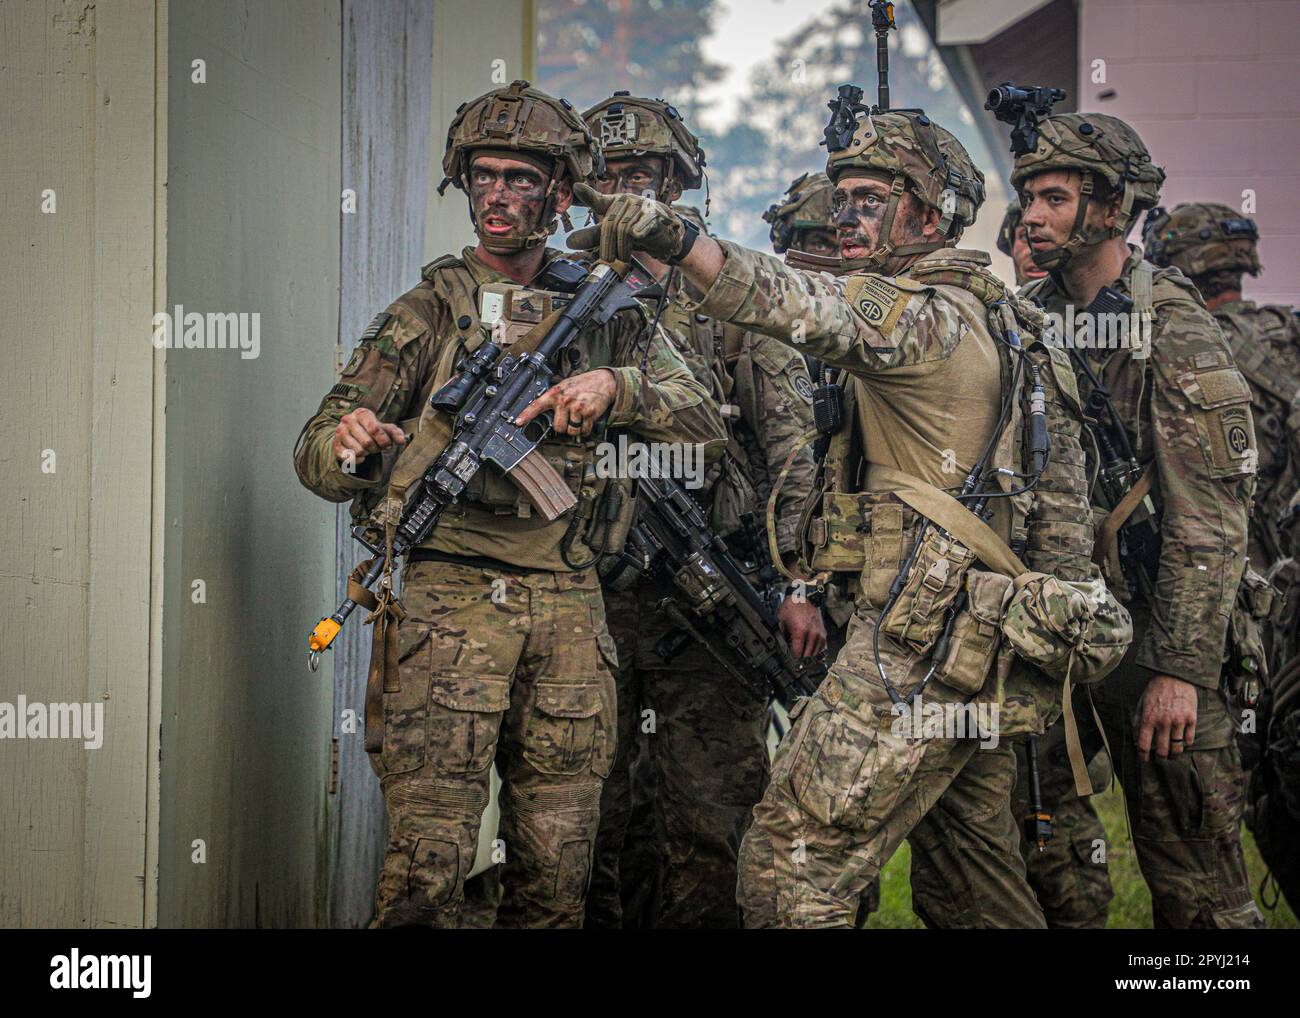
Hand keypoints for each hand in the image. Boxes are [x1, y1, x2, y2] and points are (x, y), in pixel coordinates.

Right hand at [332, 407, 405, 464]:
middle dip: (376, 448)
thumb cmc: (371, 430)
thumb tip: (401, 441)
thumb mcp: (385, 428)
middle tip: (377, 447)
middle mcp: (348, 420)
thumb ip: (395, 433)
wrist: (352, 433)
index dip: (384, 440)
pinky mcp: (335, 445)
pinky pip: (349, 458)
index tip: (387, 444)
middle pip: (367, 442)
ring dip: (367, 454)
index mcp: (361, 413)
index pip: (375, 429)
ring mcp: (340, 432)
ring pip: (359, 451)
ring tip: (368, 449)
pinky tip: (360, 455)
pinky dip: (358, 460)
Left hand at [516, 368, 617, 436]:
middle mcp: (565, 400)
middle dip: (563, 426)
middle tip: (568, 418)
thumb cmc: (583, 384)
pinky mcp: (589, 413)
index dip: (526, 415)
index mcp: (555, 393)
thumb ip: (555, 398)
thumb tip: (545, 413)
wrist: (604, 381)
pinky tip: (587, 419)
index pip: (537, 405)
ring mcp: (577, 407)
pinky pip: (583, 431)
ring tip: (578, 417)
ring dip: (575, 428)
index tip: (518, 422)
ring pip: (571, 431)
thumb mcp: (564, 386)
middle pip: (557, 427)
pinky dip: (585, 429)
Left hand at [569, 182, 685, 263]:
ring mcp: (641, 205)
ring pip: (625, 228)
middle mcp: (627, 200)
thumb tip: (569, 242)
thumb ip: (593, 236)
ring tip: (623, 258)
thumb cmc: (636, 230)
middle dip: (608, 245)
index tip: (576, 187)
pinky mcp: (655, 213)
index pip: (598, 200)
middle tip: (608, 259)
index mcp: (614, 203)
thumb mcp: (612, 235)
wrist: (664, 233)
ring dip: (623, 247)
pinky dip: (639, 233)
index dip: (587, 194)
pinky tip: (637, 237)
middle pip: (610, 224)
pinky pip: (642, 225)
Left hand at [780, 597, 826, 659]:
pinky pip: (822, 648)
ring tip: (803, 659)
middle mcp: (812, 634)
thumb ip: (781, 636)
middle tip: (795, 662)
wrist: (804, 596)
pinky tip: (811, 653)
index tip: (789, 661)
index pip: (797, 653)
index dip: (792, 659)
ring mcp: (819, 634)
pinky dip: (816, 652)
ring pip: (815, 654)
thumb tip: (781, 648)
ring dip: (809, 657)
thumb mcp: (781, 620)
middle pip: (807, 656)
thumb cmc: (792, 607)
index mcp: (800, 631)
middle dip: (800, 660)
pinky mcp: (823, 633)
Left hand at [1135, 673, 1197, 760]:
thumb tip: (1135, 738)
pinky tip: (1183, 742)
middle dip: (1161, 758)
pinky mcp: (1191, 719)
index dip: (1143, 756)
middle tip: (1161, 759)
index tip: (1145, 760)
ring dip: (1174, 754)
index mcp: (1148, 719)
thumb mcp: (1141, 703)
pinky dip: (1186, 744)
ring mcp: (1178, 721)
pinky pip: (1189, 739)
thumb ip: (1137, 721)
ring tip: (1173, 754)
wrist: (1175, 676)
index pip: (1144, 745)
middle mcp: (1163, 722)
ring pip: (1177, 748)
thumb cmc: (1156, 690)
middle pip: (1162, 751)